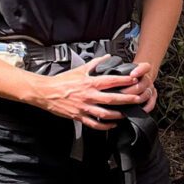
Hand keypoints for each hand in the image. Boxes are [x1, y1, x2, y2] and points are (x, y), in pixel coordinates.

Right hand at [36, 56, 152, 129]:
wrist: (46, 92)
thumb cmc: (62, 81)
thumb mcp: (79, 69)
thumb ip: (95, 64)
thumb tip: (106, 57)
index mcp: (90, 83)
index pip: (111, 80)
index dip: (124, 80)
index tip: (134, 80)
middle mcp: (89, 95)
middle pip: (112, 99)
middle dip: (127, 100)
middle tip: (137, 100)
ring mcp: (84, 107)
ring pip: (105, 114)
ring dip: (118, 115)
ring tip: (127, 114)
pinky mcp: (79, 117)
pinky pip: (94, 124)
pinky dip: (105, 126)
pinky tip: (112, 124)